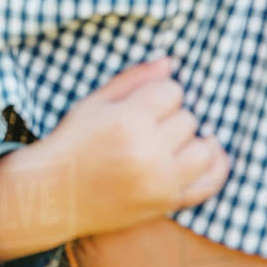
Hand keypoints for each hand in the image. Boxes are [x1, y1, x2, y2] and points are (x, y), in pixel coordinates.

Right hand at [32, 58, 228, 237]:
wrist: (52, 194)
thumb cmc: (71, 143)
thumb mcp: (93, 103)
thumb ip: (133, 80)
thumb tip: (170, 63)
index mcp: (128, 121)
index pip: (171, 91)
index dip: (159, 93)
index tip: (144, 103)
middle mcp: (147, 151)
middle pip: (188, 119)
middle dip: (171, 118)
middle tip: (149, 126)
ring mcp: (160, 181)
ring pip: (204, 150)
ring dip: (192, 142)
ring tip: (171, 142)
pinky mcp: (166, 203)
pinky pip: (209, 184)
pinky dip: (214, 167)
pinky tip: (204, 156)